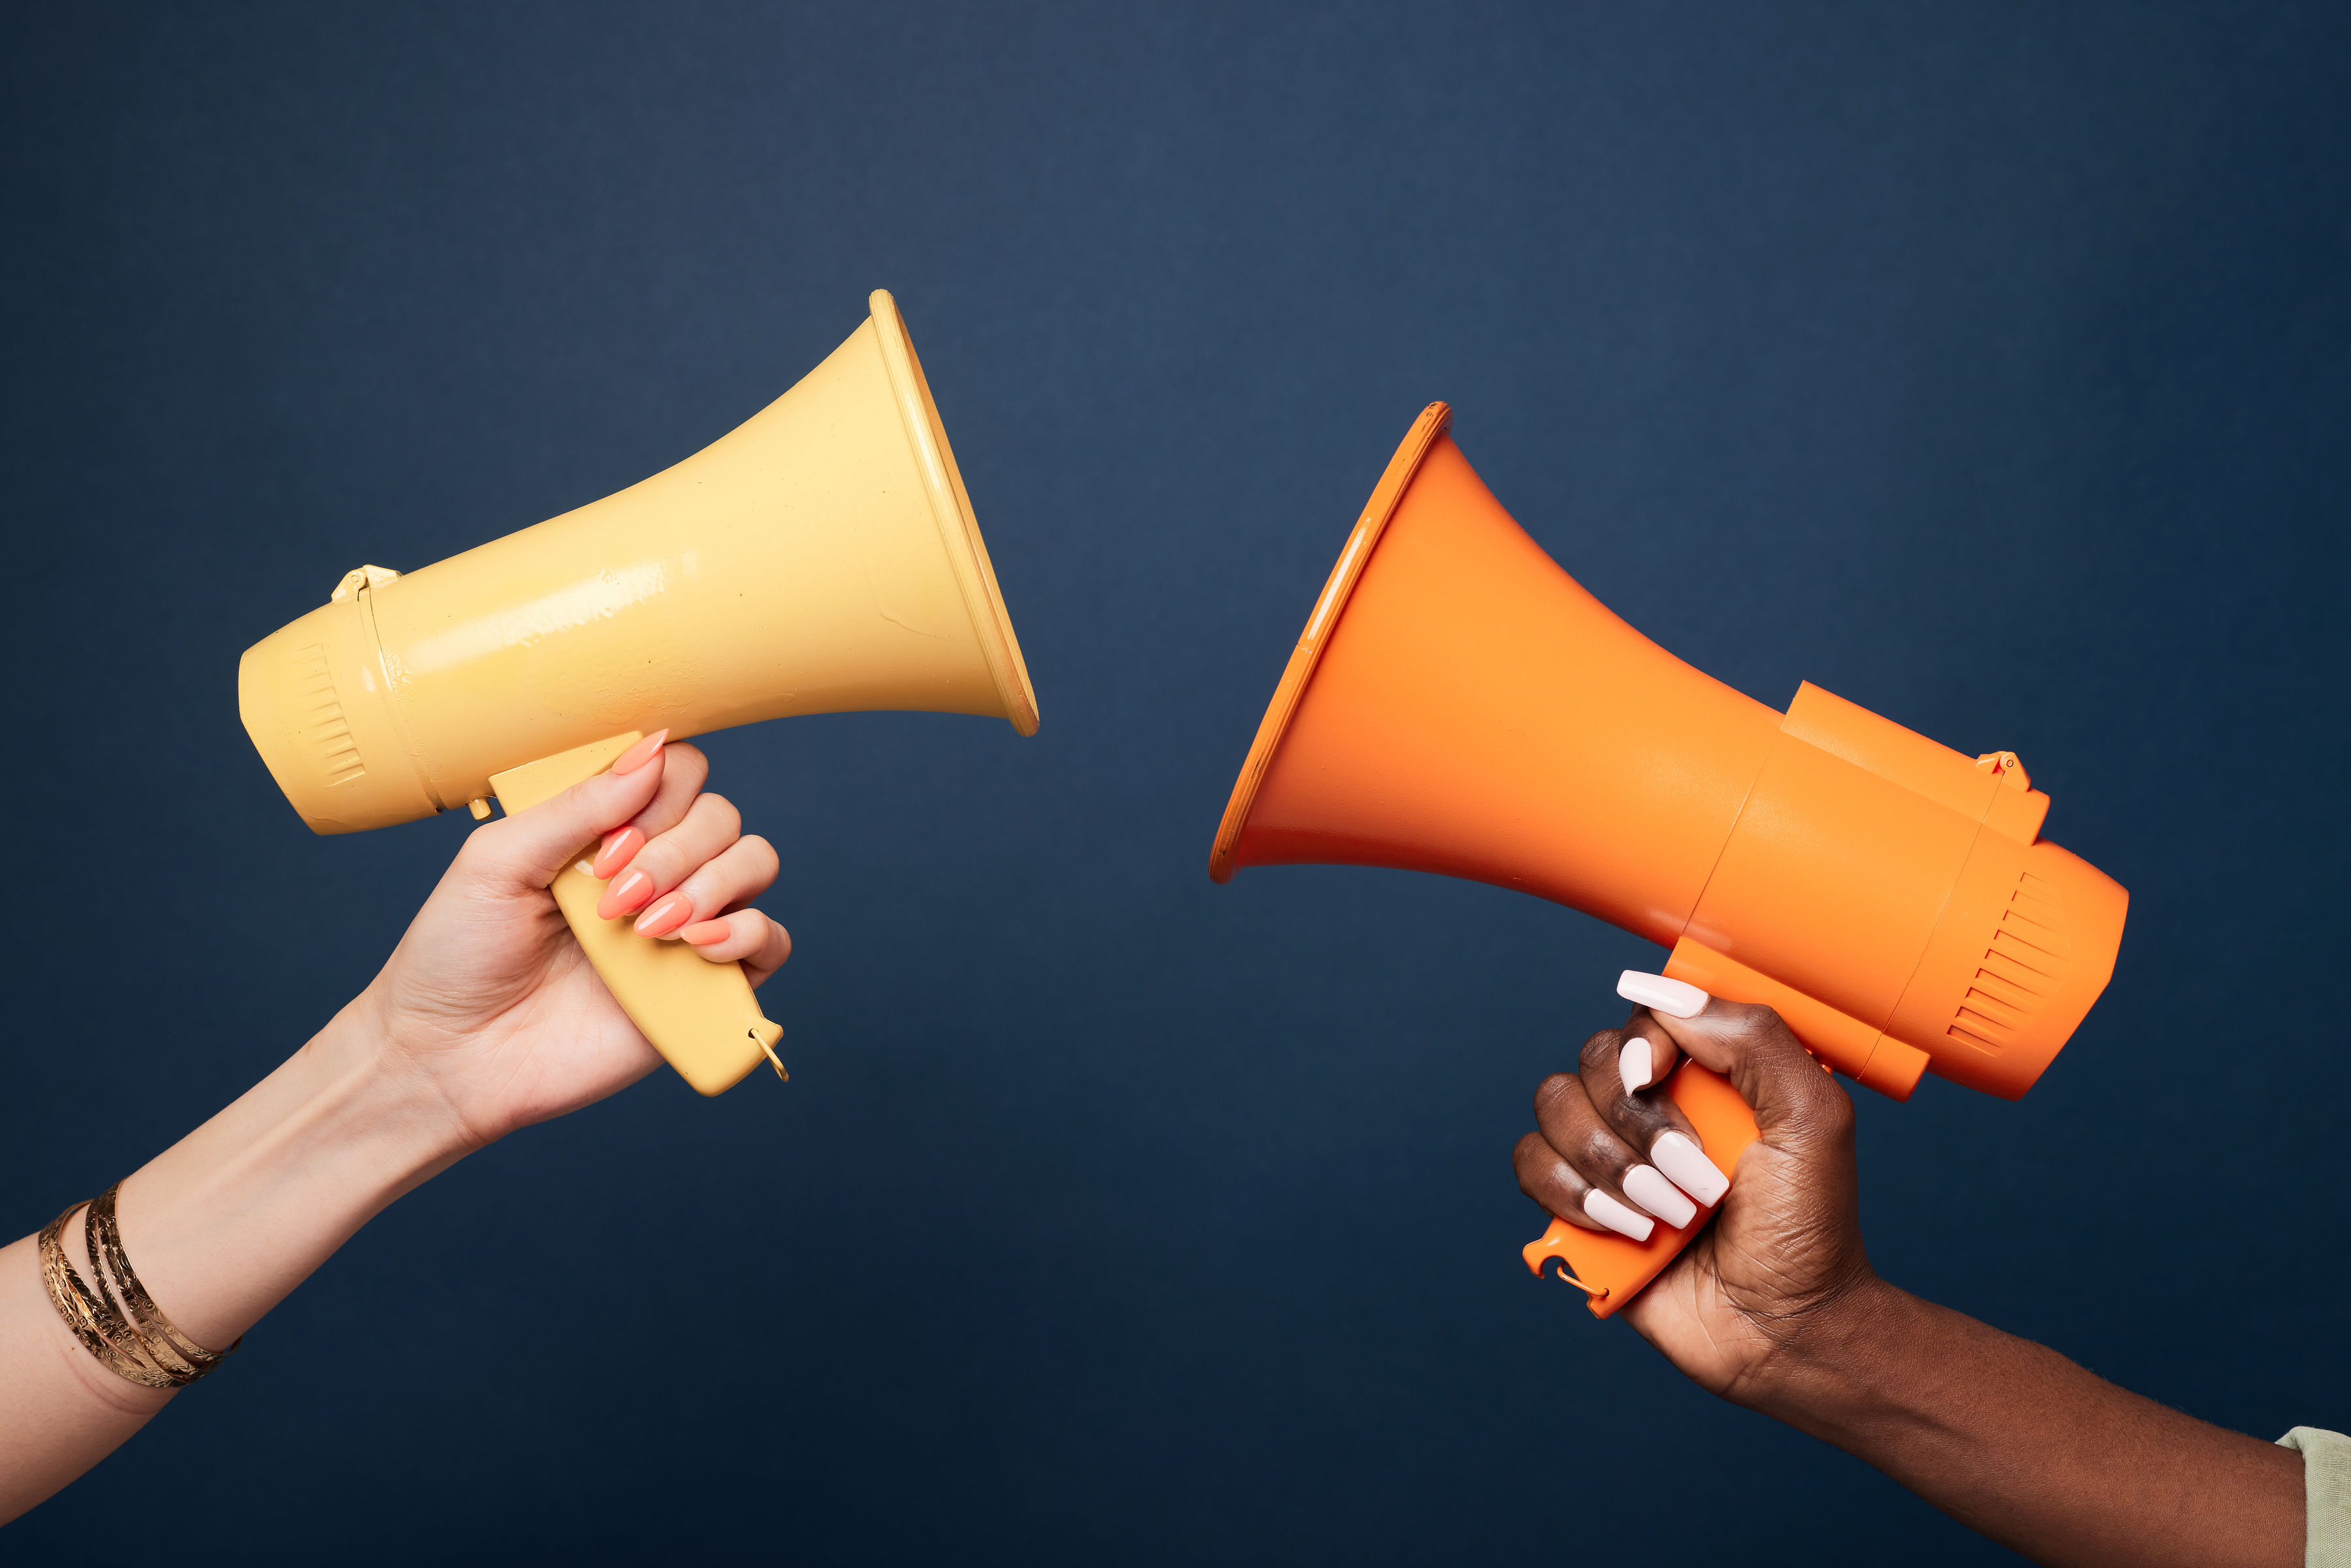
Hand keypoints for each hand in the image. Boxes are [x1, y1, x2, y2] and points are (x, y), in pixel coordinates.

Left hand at [354, 734, 791, 1145]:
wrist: (453, 1058)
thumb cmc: (458, 955)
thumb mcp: (497, 861)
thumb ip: (577, 805)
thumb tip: (652, 750)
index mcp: (604, 830)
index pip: (675, 772)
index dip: (658, 794)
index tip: (607, 843)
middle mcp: (653, 869)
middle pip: (719, 814)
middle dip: (676, 849)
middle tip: (616, 897)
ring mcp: (683, 925)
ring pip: (755, 862)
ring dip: (712, 884)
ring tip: (648, 928)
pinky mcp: (704, 986)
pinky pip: (771, 940)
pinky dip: (748, 933)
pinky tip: (695, 948)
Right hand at [1511, 980, 1875, 1401]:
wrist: (1786, 1329)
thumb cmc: (1811, 1228)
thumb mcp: (1814, 1119)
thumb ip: (1753, 1037)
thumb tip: (1662, 994)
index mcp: (1707, 1073)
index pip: (1640, 1020)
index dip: (1640, 1049)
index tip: (1660, 1083)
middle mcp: (1653, 1106)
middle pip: (1588, 1062)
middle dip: (1635, 1126)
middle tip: (1695, 1178)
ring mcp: (1613, 1156)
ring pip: (1553, 1111)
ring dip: (1609, 1168)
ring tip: (1667, 1214)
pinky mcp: (1581, 1207)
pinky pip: (1532, 1166)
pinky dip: (1573, 1197)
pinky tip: (1630, 1231)